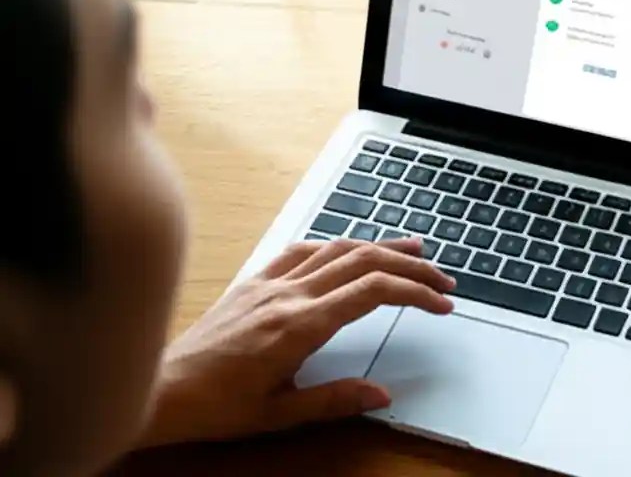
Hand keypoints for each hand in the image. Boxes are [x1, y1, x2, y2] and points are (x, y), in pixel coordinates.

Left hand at [137, 238, 454, 447]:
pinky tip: (349, 250)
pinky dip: (336, 246)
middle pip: (364, 260)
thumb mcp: (279, 415)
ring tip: (414, 249)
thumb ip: (335, 401)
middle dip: (411, 266)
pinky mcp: (253, 282)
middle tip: (443, 279)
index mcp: (298, 325)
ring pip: (336, 248)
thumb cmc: (214, 407)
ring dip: (380, 245)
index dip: (415, 292)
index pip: (373, 291)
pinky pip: (302, 251)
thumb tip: (382, 394)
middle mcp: (287, 295)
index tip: (442, 304)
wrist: (159, 390)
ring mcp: (269, 283)